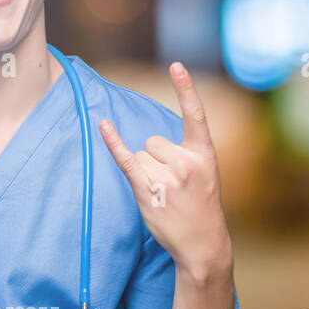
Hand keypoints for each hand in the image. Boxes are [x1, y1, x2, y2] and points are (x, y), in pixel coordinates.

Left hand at [99, 62, 231, 276]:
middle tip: (172, 185)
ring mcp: (167, 176)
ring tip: (163, 194)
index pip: (195, 115)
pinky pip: (126, 159)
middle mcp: (187, 162)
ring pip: (139, 155)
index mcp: (205, 154)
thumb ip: (185, 154)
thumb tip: (149, 143)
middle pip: (152, 141)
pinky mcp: (147, 190)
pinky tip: (103, 126)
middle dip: (155, 159)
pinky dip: (113, 143)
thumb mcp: (205, 175)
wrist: (203, 243)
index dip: (186, 89)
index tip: (176, 65)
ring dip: (144, 172)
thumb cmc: (200, 206)